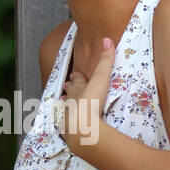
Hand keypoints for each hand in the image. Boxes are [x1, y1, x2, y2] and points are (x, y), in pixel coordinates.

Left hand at [59, 37, 114, 152]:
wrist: (81, 128)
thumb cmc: (91, 102)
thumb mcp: (101, 79)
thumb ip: (105, 61)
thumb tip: (107, 39)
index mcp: (78, 88)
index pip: (77, 80)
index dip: (77, 77)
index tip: (74, 74)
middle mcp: (70, 101)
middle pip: (69, 93)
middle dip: (69, 88)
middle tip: (66, 85)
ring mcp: (68, 116)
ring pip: (65, 108)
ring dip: (66, 105)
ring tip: (63, 103)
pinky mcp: (68, 131)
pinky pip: (65, 126)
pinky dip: (65, 123)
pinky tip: (65, 125)